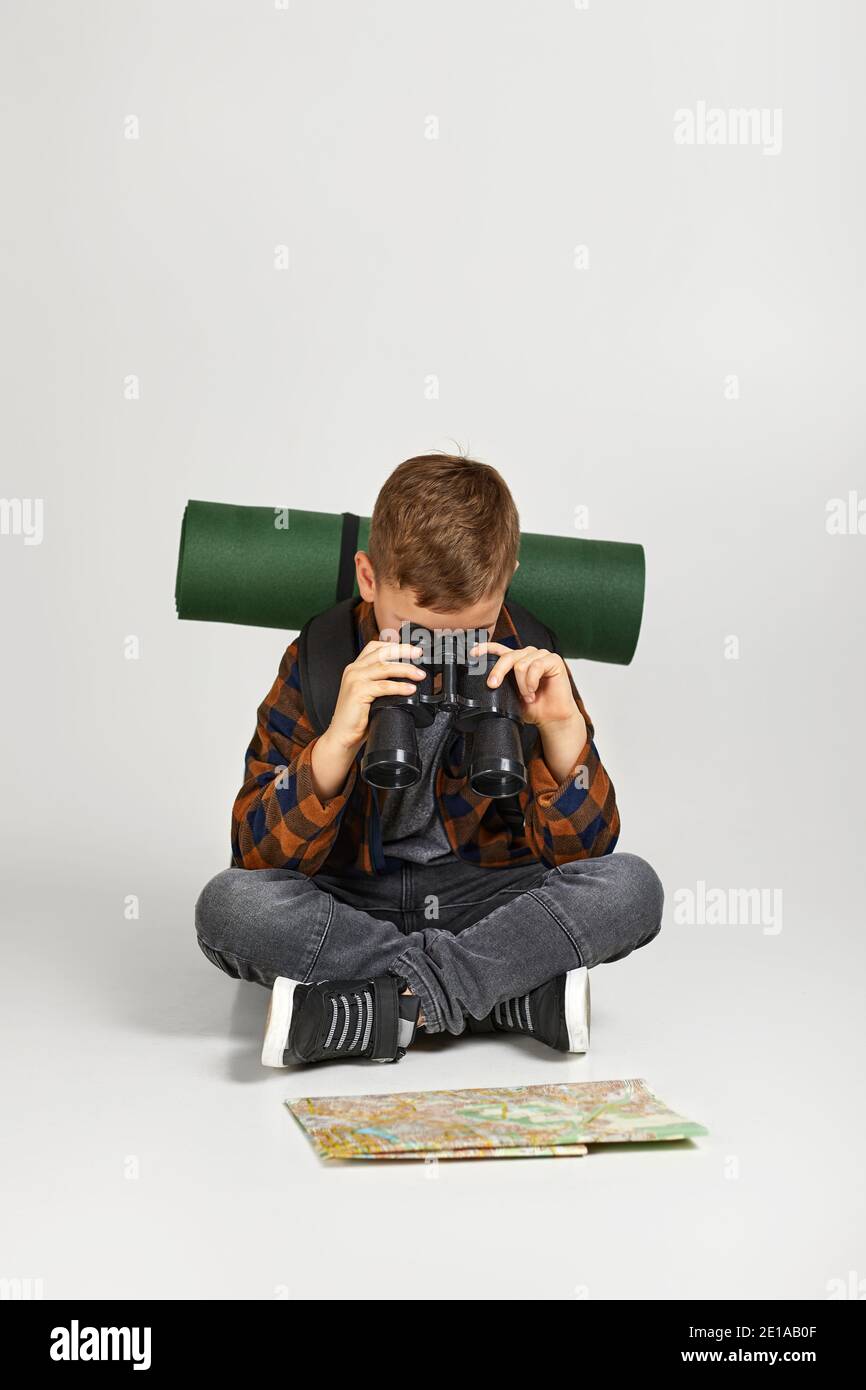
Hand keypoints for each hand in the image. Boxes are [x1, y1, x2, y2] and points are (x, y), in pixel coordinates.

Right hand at [327, 639, 425, 754]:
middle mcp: (354, 669)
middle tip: (419, 654)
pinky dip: (399, 687)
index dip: (394, 645)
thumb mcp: (369, 693)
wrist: (342, 734)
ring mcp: (355, 679)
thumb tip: (405, 675)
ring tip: (419, 674)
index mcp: (356, 667)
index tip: (411, 649)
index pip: (375, 647)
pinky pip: (384, 686)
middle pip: (382, 653)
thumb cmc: (357, 717)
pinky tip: (410, 689)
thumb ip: (380, 681)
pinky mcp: (358, 691)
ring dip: (405, 669)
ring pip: (385, 667)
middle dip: (404, 651)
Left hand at [470, 641, 577, 728]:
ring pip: (521, 664)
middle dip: (498, 672)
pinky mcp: (553, 660)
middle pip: (507, 657)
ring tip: (528, 696)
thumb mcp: (509, 697)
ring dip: (522, 685)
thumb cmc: (533, 707)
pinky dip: (532, 682)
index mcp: (516, 661)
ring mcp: (541, 655)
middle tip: (493, 685)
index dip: (485, 648)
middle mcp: (528, 655)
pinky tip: (534, 691)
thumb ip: (500, 686)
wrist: (551, 717)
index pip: (499, 649)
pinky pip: (536, 666)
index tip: (472, 653)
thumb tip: (487, 683)